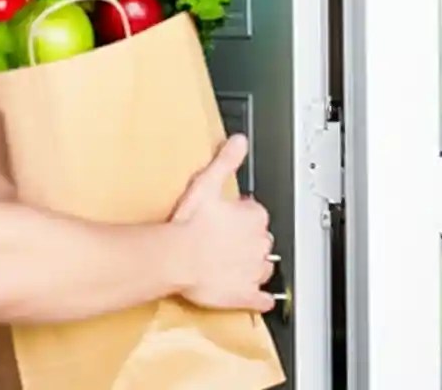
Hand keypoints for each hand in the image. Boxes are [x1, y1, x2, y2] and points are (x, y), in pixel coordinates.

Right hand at [171, 134, 276, 312]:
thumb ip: (226, 161)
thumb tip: (239, 141)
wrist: (176, 258)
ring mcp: (253, 271)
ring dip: (254, 265)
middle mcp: (259, 244)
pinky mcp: (244, 294)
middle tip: (224, 239)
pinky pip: (262, 298)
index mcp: (253, 218)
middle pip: (261, 240)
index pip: (256, 213)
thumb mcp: (207, 183)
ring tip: (235, 263)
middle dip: (248, 239)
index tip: (228, 216)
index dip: (241, 214)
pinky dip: (262, 298)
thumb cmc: (189, 225)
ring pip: (264, 266)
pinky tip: (259, 298)